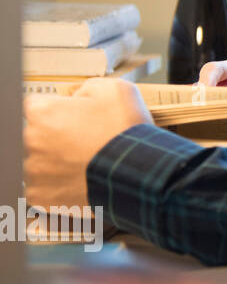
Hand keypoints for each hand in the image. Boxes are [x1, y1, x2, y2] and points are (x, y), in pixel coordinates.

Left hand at [23, 78, 153, 207]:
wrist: (138, 173)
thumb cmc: (126, 133)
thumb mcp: (116, 89)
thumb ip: (86, 87)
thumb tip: (78, 97)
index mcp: (43, 112)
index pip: (37, 106)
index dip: (59, 110)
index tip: (74, 117)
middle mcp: (31, 140)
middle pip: (37, 134)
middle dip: (57, 136)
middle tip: (85, 140)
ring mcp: (34, 170)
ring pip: (40, 162)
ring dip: (57, 161)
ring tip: (85, 162)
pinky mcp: (41, 196)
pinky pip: (43, 188)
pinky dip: (58, 186)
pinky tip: (79, 178)